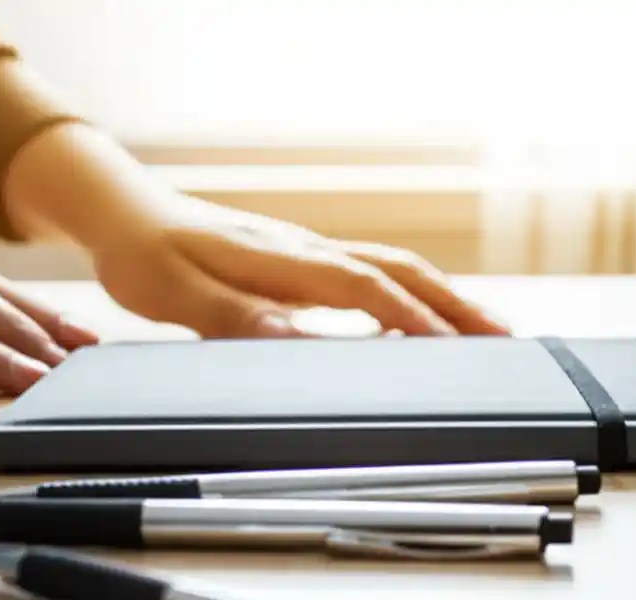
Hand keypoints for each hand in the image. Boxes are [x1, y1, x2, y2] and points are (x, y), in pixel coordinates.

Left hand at [86, 194, 509, 337]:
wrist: (129, 211)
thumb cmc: (146, 254)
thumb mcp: (173, 291)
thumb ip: (230, 314)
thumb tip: (287, 337)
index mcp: (285, 260)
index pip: (367, 289)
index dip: (414, 321)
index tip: (454, 351)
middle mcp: (308, 251)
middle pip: (402, 271)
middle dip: (457, 306)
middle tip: (506, 339)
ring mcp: (310, 253)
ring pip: (395, 268)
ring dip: (445, 297)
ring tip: (486, 330)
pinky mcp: (303, 260)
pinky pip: (374, 273)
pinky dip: (414, 294)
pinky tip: (422, 317)